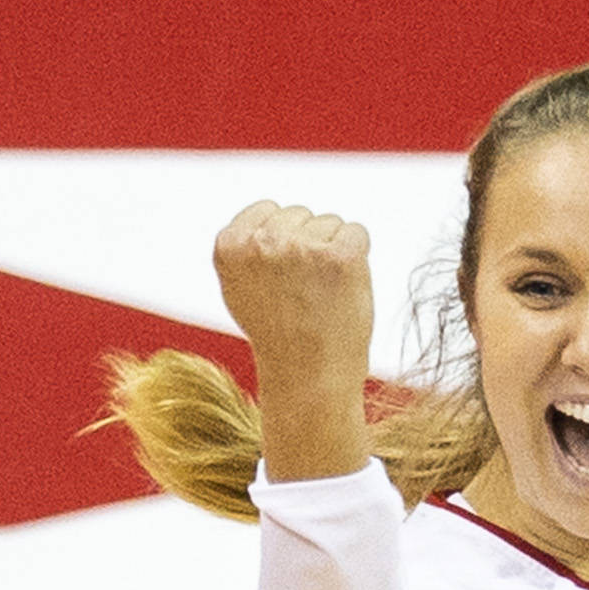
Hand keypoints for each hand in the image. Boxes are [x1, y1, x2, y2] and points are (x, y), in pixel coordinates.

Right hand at [213, 200, 373, 480]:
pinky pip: (357, 233)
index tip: (283, 278)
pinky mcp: (339, 256)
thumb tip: (268, 217)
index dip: (283, 242)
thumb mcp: (241, 290)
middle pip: (300, 215)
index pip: (268, 210)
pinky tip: (344, 289)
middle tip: (305, 292)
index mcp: (230, 246)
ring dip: (333, 253)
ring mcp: (301, 247)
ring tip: (322, 295)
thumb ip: (247, 249)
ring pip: (330, 223)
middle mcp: (261, 242)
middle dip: (308, 245)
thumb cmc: (280, 337)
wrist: (309, 379)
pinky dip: (358, 258)